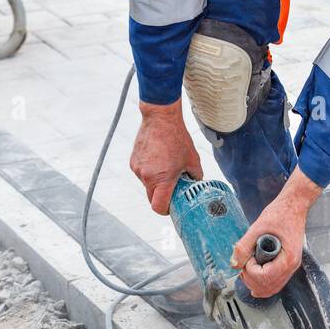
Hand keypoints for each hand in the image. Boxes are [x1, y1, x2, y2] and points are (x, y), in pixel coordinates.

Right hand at [130, 99, 202, 214]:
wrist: (160, 118)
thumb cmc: (177, 138)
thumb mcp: (193, 159)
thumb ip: (195, 176)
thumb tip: (196, 184)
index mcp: (162, 179)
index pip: (158, 207)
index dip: (166, 210)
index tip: (172, 207)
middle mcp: (147, 176)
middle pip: (152, 198)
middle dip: (161, 197)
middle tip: (172, 189)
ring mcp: (138, 169)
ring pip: (147, 185)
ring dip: (156, 183)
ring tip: (166, 168)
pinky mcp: (133, 161)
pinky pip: (142, 174)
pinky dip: (150, 172)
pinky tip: (158, 161)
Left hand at [231, 170, 322, 297]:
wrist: (294, 206)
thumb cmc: (281, 213)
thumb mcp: (258, 227)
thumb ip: (244, 246)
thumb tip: (234, 263)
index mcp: (287, 258)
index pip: (265, 277)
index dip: (251, 271)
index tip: (248, 259)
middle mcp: (291, 266)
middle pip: (268, 287)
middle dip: (251, 279)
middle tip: (244, 265)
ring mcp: (291, 267)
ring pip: (272, 288)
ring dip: (256, 283)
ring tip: (247, 270)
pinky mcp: (287, 264)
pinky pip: (275, 282)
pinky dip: (263, 283)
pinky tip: (254, 277)